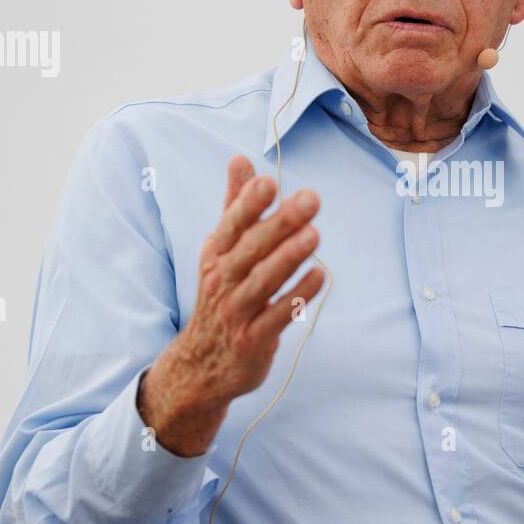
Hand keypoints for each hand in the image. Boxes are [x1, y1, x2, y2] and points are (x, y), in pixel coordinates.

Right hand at [139, 155, 325, 455]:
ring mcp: (237, 312)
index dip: (248, 204)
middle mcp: (223, 281)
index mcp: (217, 254)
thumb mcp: (221, 249)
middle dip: (280, 223)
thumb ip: (235, 205)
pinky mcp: (253, 340)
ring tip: (315, 234)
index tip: (268, 181)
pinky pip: (276, 316)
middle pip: (251, 249)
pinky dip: (297, 297)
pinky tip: (320, 277)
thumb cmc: (222, 293)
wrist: (204, 363)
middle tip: (311, 198)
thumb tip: (241, 159)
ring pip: (263, 281)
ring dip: (288, 257)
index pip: (232, 225)